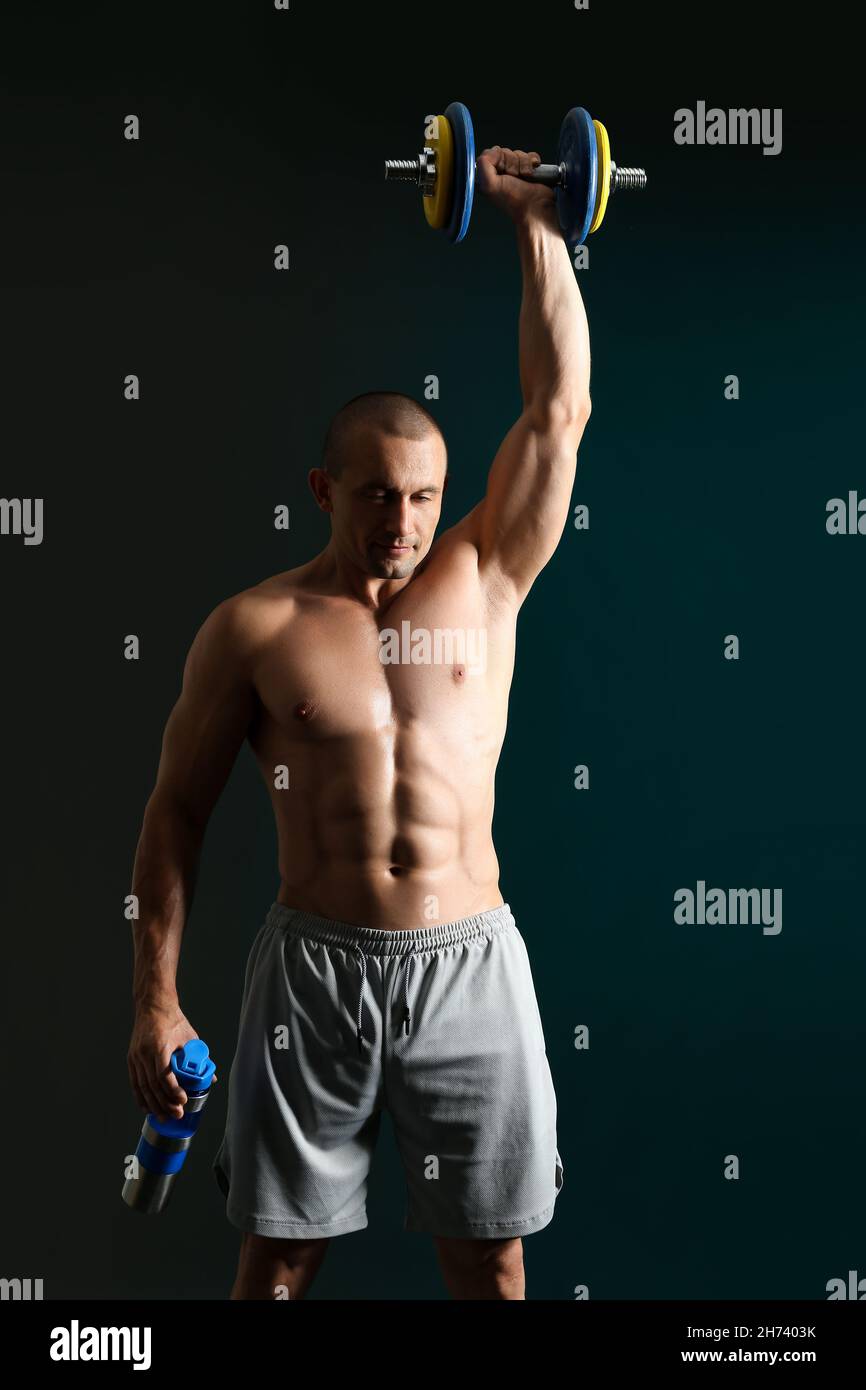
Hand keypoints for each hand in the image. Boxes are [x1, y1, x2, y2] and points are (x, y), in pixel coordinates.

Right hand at [127, 1003, 215, 1123]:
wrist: (153, 1006)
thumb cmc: (173, 1020)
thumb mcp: (190, 1037)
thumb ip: (199, 1058)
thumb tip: (211, 1079)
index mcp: (160, 1046)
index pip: (163, 1075)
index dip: (172, 1091)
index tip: (183, 1100)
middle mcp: (145, 1053)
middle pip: (152, 1085)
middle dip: (164, 1104)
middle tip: (176, 1115)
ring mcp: (136, 1056)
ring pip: (142, 1087)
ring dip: (153, 1105)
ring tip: (164, 1117)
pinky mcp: (131, 1059)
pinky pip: (135, 1083)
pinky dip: (141, 1098)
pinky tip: (147, 1108)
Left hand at [476, 146, 558, 230]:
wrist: (535, 207)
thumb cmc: (514, 200)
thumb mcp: (489, 185)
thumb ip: (483, 164)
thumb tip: (493, 151)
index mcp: (488, 176)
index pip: (491, 153)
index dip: (498, 158)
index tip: (503, 171)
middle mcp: (501, 173)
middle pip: (505, 151)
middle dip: (512, 162)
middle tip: (513, 177)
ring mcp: (515, 171)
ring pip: (518, 153)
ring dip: (523, 164)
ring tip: (523, 178)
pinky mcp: (529, 169)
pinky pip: (530, 155)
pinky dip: (532, 163)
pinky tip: (531, 175)